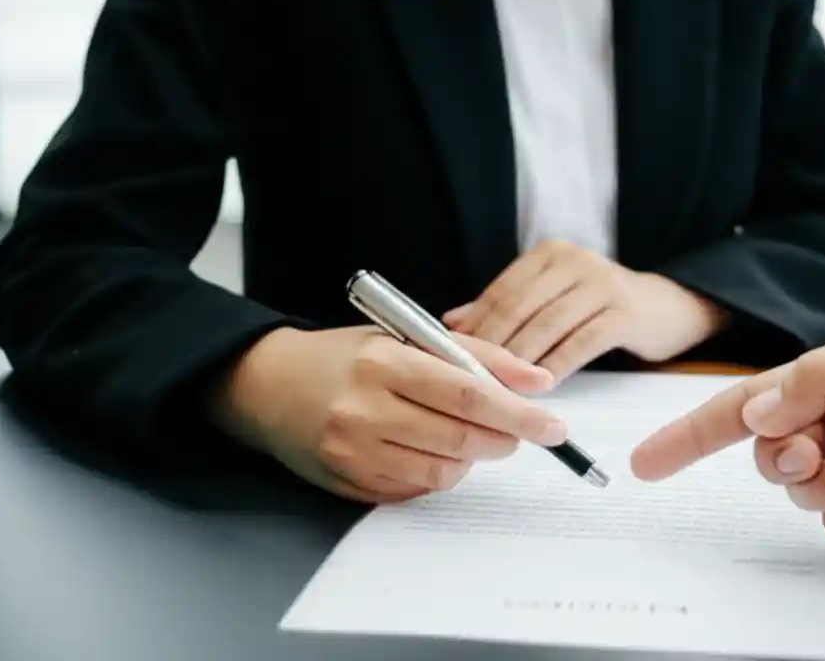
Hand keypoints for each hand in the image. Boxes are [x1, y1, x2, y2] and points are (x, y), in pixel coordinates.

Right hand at [214, 326, 567, 503]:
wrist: (270, 386)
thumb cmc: (349, 356)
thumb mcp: (407, 336)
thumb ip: (475, 354)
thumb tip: (538, 381)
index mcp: (382, 360)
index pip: (466, 393)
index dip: (518, 412)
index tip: (554, 425)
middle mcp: (363, 408)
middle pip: (460, 437)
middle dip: (504, 438)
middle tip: (519, 431)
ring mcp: (353, 451)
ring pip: (443, 471)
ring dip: (473, 456)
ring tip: (469, 434)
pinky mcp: (350, 482)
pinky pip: (417, 489)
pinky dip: (440, 472)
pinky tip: (430, 448)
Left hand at [444, 240, 727, 379]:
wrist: (667, 308)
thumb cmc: (602, 307)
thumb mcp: (553, 298)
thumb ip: (507, 306)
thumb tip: (453, 322)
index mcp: (550, 255)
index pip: (502, 292)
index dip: (476, 327)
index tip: (455, 359)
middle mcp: (575, 261)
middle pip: (520, 308)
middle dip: (493, 348)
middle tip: (472, 381)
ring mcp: (602, 284)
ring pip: (548, 326)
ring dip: (521, 362)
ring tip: (501, 390)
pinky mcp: (625, 312)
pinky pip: (582, 343)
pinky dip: (558, 366)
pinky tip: (543, 388)